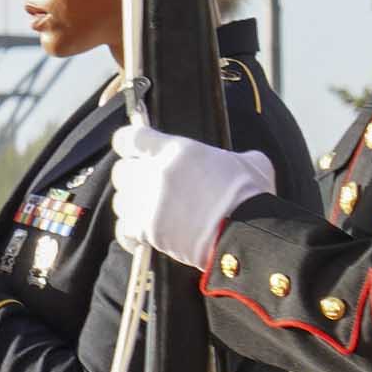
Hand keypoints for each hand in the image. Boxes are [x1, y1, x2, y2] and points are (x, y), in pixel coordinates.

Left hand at [102, 118, 269, 270]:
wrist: (247, 233)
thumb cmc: (251, 197)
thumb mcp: (251, 163)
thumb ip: (234, 157)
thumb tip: (241, 161)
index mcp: (175, 151)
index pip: (130, 137)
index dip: (129, 142)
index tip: (133, 148)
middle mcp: (154, 174)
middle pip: (121, 171)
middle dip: (132, 176)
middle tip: (148, 184)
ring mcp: (147, 204)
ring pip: (120, 200)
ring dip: (132, 205)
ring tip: (150, 210)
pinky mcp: (147, 231)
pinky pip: (124, 229)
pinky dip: (131, 232)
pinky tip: (142, 233)